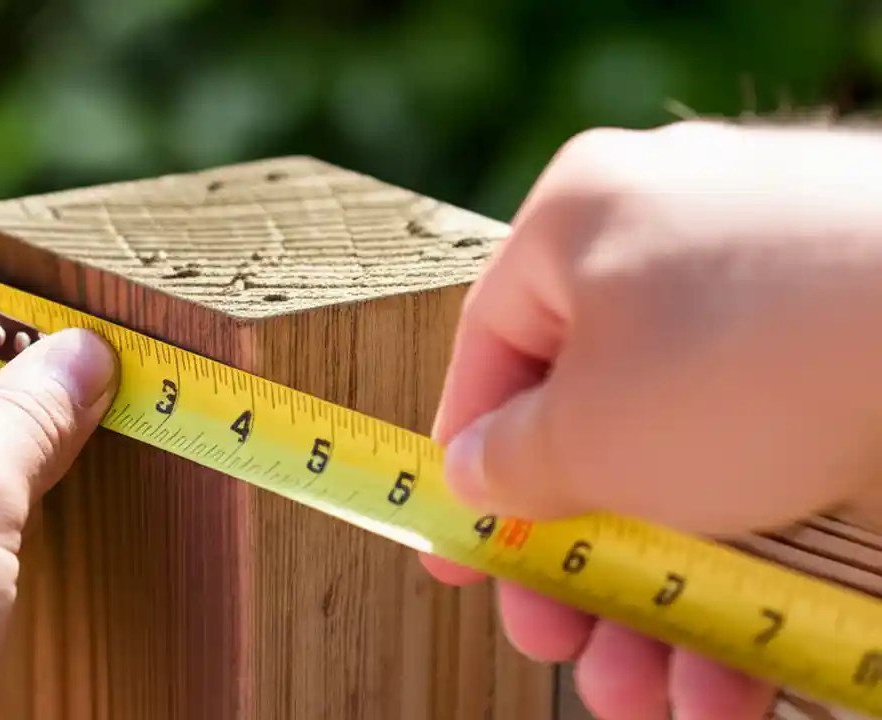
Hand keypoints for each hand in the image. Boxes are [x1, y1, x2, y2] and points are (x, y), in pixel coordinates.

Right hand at [424, 122, 881, 718]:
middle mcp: (677, 248)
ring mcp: (775, 310)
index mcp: (586, 219)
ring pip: (683, 475)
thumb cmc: (754, 360)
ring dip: (658, 603)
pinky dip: (746, 580)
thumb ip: (512, 463)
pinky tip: (735, 680)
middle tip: (557, 643)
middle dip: (574, 563)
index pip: (491, 349)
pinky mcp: (855, 375)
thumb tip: (476, 475)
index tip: (463, 548)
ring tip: (653, 696)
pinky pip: (770, 481)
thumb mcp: (591, 432)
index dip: (466, 461)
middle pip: (589, 431)